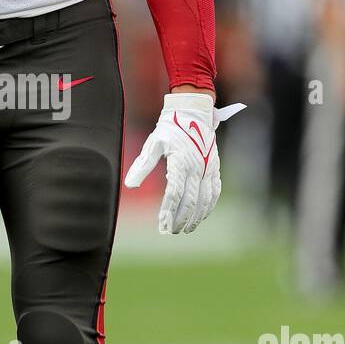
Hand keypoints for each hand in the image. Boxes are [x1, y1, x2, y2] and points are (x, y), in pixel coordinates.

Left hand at [124, 93, 244, 234]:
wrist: (193, 112)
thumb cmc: (170, 128)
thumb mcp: (153, 143)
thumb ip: (143, 165)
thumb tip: (129, 184)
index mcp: (180, 161)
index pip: (175, 193)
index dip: (168, 211)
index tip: (161, 225)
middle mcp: (197, 167)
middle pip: (190, 201)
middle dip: (181, 219)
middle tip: (171, 231)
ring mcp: (208, 169)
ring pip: (205, 199)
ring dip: (196, 217)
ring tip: (186, 229)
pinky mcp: (214, 168)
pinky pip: (215, 191)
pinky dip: (209, 206)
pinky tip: (202, 216)